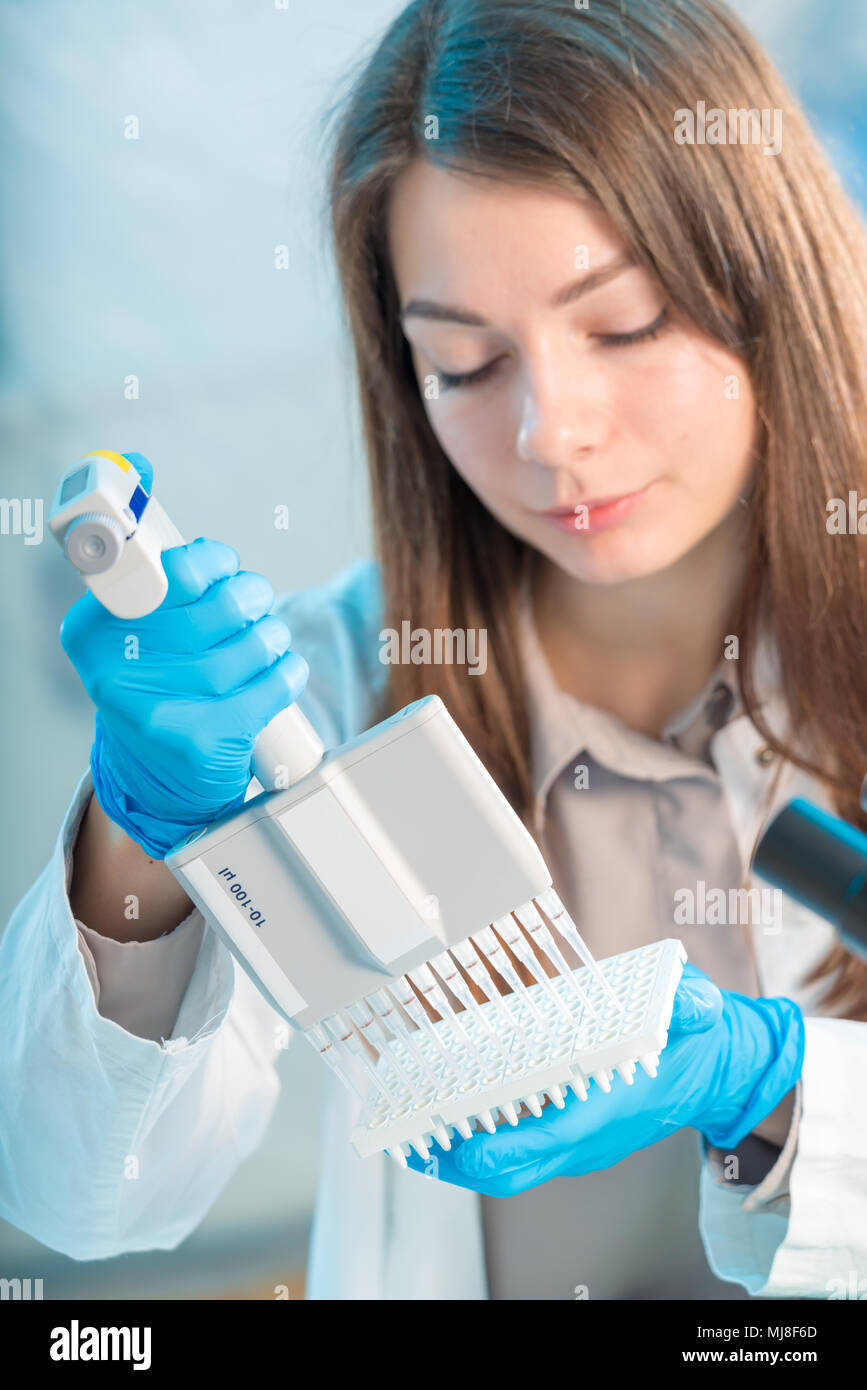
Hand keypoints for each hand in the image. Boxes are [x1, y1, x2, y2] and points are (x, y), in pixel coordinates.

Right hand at [60, 454, 308, 857]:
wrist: (156, 779)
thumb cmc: (155, 681)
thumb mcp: (134, 624)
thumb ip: (145, 558)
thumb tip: (138, 461)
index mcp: (91, 630)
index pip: (157, 571)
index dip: (202, 561)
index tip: (219, 564)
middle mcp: (113, 671)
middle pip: (212, 608)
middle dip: (248, 595)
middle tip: (255, 599)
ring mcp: (156, 712)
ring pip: (246, 647)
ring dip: (272, 635)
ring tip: (270, 638)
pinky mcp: (200, 743)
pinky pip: (267, 688)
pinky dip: (288, 671)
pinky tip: (285, 668)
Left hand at [405, 963, 803, 1196]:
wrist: (718, 1071)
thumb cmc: (696, 1042)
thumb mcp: (697, 1011)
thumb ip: (690, 1006)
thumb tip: (693, 1003)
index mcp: (609, 1109)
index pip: (544, 1140)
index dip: (493, 1145)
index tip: (450, 1137)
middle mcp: (590, 1136)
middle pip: (513, 1170)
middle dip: (459, 1160)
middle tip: (414, 1134)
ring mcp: (582, 1142)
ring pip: (513, 1168)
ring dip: (465, 1153)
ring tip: (421, 1126)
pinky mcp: (577, 1137)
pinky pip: (523, 1152)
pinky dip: (487, 1141)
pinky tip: (461, 1115)